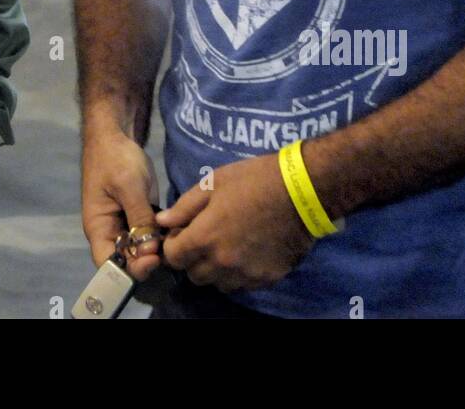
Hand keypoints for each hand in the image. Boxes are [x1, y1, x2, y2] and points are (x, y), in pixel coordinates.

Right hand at [81, 127, 162, 282]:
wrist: (116, 134)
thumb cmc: (115, 159)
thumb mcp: (128, 186)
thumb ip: (139, 218)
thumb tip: (150, 250)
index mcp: (98, 228)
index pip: (108, 264)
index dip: (130, 269)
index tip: (153, 260)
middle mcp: (110, 231)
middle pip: (126, 260)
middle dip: (147, 261)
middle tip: (169, 251)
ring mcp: (124, 223)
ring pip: (139, 248)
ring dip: (155, 250)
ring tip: (175, 243)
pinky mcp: (138, 214)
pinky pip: (147, 234)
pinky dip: (159, 236)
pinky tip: (175, 232)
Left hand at [156, 154, 314, 292]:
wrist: (301, 191)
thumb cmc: (253, 180)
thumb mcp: (213, 183)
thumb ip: (185, 206)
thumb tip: (163, 222)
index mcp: (205, 237)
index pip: (173, 258)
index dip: (174, 245)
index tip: (182, 234)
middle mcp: (222, 262)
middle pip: (194, 275)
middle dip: (193, 259)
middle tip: (204, 239)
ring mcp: (245, 273)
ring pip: (218, 284)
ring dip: (216, 270)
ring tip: (226, 247)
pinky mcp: (266, 278)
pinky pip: (243, 285)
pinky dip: (238, 274)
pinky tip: (246, 253)